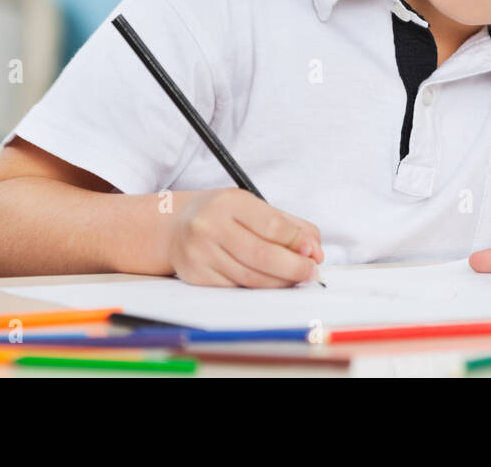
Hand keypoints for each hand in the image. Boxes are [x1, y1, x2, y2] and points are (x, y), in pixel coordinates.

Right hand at [165, 188, 323, 287]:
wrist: (174, 227)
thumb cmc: (222, 215)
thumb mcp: (252, 207)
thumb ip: (289, 225)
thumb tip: (315, 251)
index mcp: (229, 202)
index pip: (271, 225)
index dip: (296, 242)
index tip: (313, 252)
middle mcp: (211, 226)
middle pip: (262, 255)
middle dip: (293, 267)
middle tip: (311, 272)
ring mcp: (200, 253)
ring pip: (251, 277)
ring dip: (280, 282)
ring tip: (296, 279)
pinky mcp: (196, 276)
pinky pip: (236, 287)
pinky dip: (259, 288)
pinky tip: (271, 284)